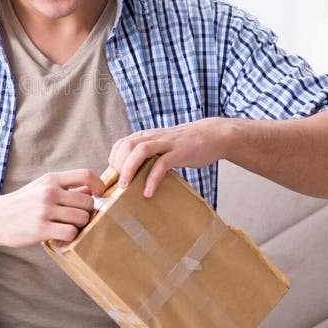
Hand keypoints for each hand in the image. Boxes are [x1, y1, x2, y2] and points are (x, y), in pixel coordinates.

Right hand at [0, 169, 103, 246]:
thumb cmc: (21, 204)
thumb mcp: (42, 188)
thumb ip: (66, 188)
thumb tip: (92, 190)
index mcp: (51, 180)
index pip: (85, 175)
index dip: (98, 185)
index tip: (99, 196)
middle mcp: (49, 192)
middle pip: (88, 201)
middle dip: (87, 212)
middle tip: (78, 218)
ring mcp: (45, 210)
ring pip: (82, 218)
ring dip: (80, 226)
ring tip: (69, 227)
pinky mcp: (40, 228)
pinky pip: (71, 233)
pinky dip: (71, 236)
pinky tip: (62, 236)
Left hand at [108, 118, 229, 196]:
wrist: (214, 135)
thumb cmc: (187, 144)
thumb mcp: (164, 145)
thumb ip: (150, 155)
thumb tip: (135, 175)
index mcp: (148, 136)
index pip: (122, 143)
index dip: (113, 159)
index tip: (113, 177)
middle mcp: (154, 136)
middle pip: (127, 145)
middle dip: (118, 165)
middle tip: (118, 184)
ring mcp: (167, 143)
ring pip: (141, 150)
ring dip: (129, 169)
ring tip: (125, 188)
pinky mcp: (180, 152)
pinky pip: (162, 164)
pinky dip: (152, 179)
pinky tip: (149, 192)